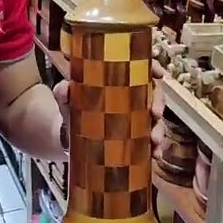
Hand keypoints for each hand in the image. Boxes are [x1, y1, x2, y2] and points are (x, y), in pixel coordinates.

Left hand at [53, 61, 168, 160]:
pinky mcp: (136, 138)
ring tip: (155, 140)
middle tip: (155, 113)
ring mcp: (136, 118)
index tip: (159, 74)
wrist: (68, 139)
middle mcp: (132, 97)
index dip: (154, 67)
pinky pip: (151, 141)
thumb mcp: (65, 100)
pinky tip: (155, 155)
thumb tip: (64, 88)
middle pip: (154, 93)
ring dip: (160, 129)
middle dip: (159, 102)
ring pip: (156, 119)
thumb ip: (63, 93)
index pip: (141, 69)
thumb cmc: (71, 111)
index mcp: (119, 81)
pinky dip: (156, 148)